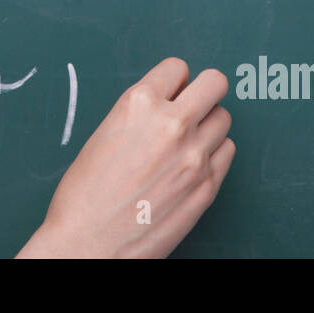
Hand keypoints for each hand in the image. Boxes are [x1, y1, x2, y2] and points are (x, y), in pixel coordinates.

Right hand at [16, 57, 234, 257]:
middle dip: (203, 91)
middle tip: (191, 107)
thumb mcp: (106, 134)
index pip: (177, 67)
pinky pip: (227, 150)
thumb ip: (141, 114)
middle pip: (215, 83)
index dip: (172, 81)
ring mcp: (194, 156)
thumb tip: (168, 103)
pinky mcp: (208, 185)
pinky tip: (192, 165)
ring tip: (186, 143)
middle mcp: (171, 124)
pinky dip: (214, 153)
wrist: (90, 244)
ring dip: (208, 125)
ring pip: (224, 118)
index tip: (169, 94)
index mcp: (138, 104)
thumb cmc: (86, 194)